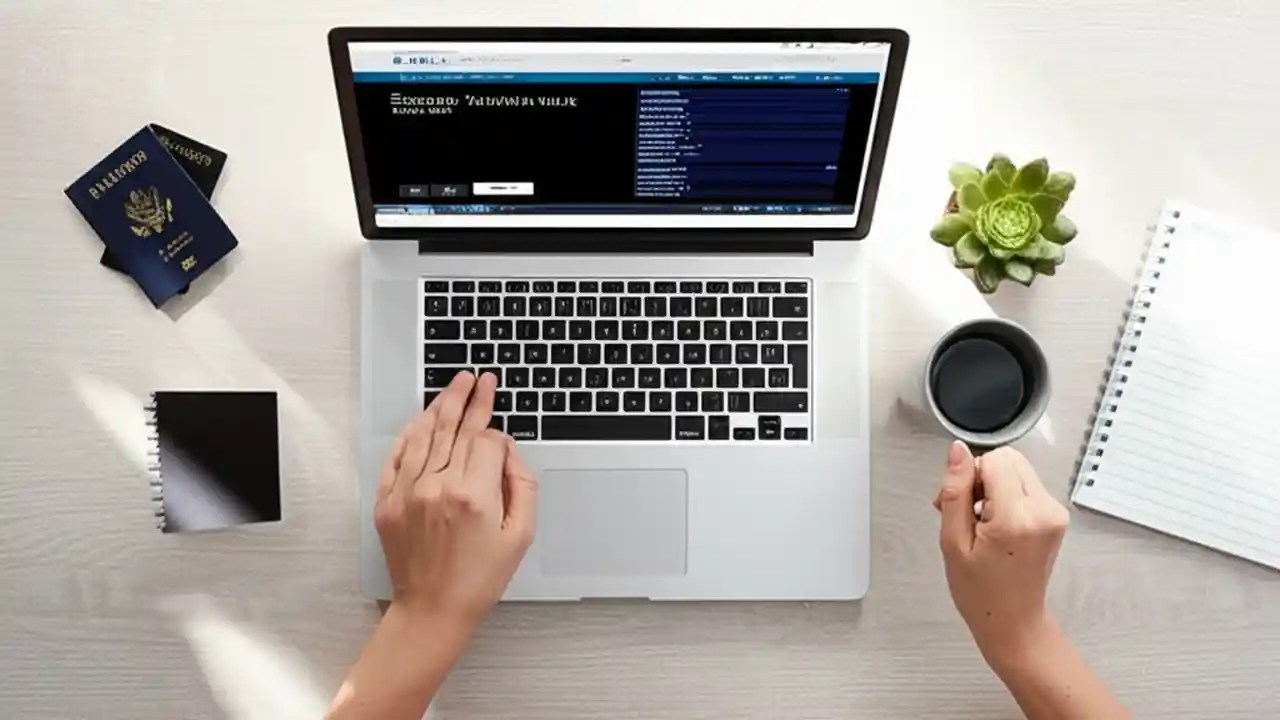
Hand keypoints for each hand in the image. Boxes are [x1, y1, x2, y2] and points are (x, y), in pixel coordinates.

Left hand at [375, 371, 537, 630]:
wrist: (433, 609)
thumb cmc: (479, 578)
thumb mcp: (521, 535)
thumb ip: (523, 485)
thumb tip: (509, 450)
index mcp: (474, 495)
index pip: (487, 440)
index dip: (497, 431)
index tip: (500, 427)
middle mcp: (438, 487)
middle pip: (456, 428)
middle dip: (470, 398)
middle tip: (478, 379)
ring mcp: (408, 493)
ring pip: (425, 434)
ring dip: (441, 406)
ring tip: (453, 387)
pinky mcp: (387, 501)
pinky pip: (397, 456)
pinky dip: (410, 433)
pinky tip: (422, 419)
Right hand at [934, 442, 1068, 663]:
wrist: (1013, 621)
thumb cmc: (978, 591)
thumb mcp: (952, 541)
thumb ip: (954, 491)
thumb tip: (958, 450)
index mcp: (1017, 517)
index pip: (995, 460)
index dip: (970, 475)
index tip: (962, 505)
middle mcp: (1044, 510)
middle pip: (1009, 459)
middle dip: (983, 477)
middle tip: (968, 514)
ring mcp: (1055, 512)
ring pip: (1017, 469)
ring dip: (994, 486)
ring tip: (980, 522)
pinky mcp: (1057, 515)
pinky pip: (1027, 484)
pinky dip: (1007, 496)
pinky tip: (995, 525)